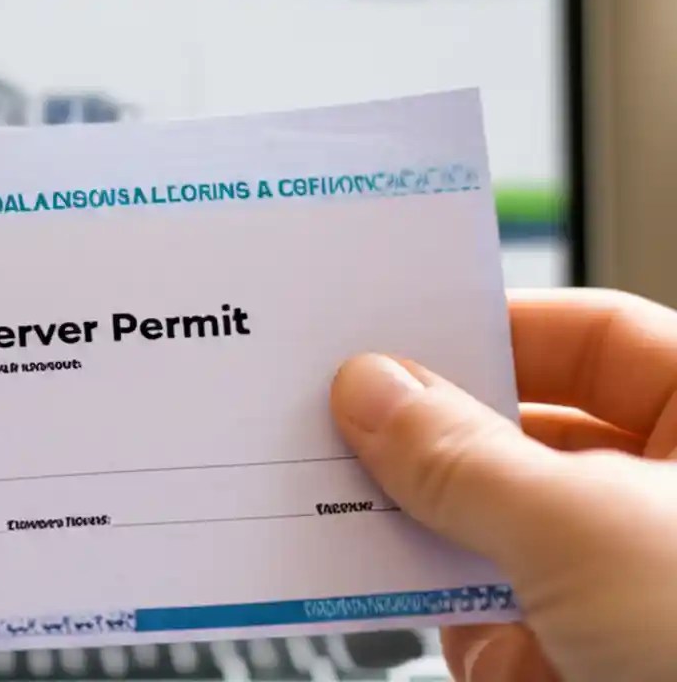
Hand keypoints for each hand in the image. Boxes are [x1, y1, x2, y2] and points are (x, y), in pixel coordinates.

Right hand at [330, 289, 676, 681]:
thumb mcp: (588, 532)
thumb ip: (465, 455)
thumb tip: (373, 390)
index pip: (596, 340)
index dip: (497, 328)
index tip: (396, 334)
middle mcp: (665, 502)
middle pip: (527, 431)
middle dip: (436, 430)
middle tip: (342, 411)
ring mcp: (615, 588)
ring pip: (491, 522)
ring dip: (417, 513)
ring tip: (331, 491)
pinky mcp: (569, 660)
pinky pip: (477, 605)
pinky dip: (425, 595)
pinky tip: (367, 578)